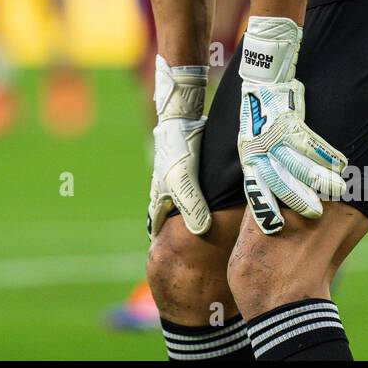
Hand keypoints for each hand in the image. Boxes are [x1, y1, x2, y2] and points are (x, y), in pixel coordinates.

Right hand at [146, 56, 210, 237]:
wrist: (182, 116)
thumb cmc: (178, 150)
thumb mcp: (184, 180)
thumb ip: (192, 206)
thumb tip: (201, 231)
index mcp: (159, 194)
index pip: (155, 221)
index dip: (158, 235)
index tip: (160, 251)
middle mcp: (165, 185)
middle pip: (167, 210)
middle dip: (172, 225)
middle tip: (182, 240)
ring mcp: (176, 173)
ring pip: (181, 196)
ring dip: (188, 208)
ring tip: (201, 220)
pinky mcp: (189, 163)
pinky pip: (194, 183)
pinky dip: (199, 192)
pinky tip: (212, 193)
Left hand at [236, 17, 346, 233]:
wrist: (262, 81)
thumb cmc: (261, 117)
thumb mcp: (252, 142)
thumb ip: (264, 164)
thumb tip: (283, 191)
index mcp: (249, 157)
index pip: (254, 188)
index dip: (264, 208)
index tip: (274, 229)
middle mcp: (259, 149)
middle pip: (279, 179)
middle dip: (298, 198)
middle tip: (316, 213)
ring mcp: (274, 135)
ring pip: (300, 163)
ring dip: (321, 179)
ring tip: (339, 189)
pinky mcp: (290, 121)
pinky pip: (311, 143)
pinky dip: (328, 156)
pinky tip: (342, 165)